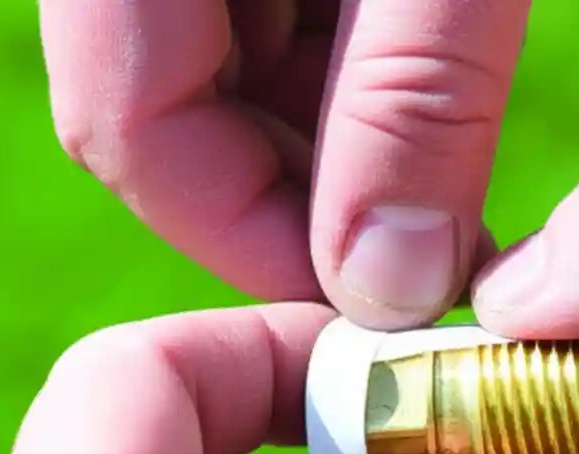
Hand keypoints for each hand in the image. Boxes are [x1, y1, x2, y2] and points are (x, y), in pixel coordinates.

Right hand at [39, 0, 530, 327]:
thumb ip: (410, 100)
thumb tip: (393, 287)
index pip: (131, 128)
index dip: (252, 237)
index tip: (375, 302)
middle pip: (172, 117)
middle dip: (306, 202)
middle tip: (432, 256)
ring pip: (222, 79)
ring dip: (337, 149)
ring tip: (447, 180)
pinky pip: (265, 25)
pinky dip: (347, 82)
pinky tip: (430, 101)